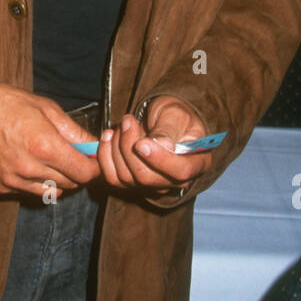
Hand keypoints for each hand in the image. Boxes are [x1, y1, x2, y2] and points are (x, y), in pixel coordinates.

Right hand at [0, 79, 99, 197]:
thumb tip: (94, 146)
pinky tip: (26, 162)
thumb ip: (73, 131)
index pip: (83, 173)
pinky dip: (34, 182)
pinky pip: (28, 191)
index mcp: (44, 146)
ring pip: (51, 192)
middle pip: (70, 184)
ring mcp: (13, 180)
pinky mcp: (0, 186)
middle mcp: (29, 168)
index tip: (92, 160)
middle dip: (76, 171)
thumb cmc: (8, 103)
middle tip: (71, 156)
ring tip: (48, 159)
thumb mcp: (46, 108)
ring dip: (57, 180)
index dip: (92, 167)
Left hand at [95, 96, 211, 195]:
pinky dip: (105, 155)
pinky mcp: (132, 184)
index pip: (181, 171)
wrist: (164, 121)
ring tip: (122, 124)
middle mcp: (174, 181)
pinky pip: (112, 178)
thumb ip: (169, 129)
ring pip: (126, 177)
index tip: (141, 143)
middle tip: (128, 121)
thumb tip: (162, 145)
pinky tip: (108, 136)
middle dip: (129, 146)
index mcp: (196, 163)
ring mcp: (152, 185)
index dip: (160, 160)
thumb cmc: (175, 117)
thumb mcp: (176, 114)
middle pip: (146, 177)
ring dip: (116, 147)